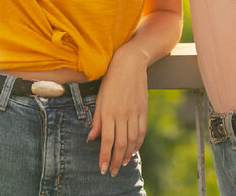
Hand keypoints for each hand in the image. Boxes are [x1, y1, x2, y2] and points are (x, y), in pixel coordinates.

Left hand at [87, 51, 148, 176]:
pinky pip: (142, 130)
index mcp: (108, 111)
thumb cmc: (111, 79)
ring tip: (122, 164)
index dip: (105, 157)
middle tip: (113, 172)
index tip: (103, 169)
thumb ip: (96, 120)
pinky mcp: (143, 109)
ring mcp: (134, 112)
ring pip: (132, 140)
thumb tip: (91, 138)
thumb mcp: (100, 98)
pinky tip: (133, 150)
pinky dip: (138, 143)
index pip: (107, 140)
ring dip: (127, 155)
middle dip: (116, 161)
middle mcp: (122, 114)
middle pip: (121, 144)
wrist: (130, 63)